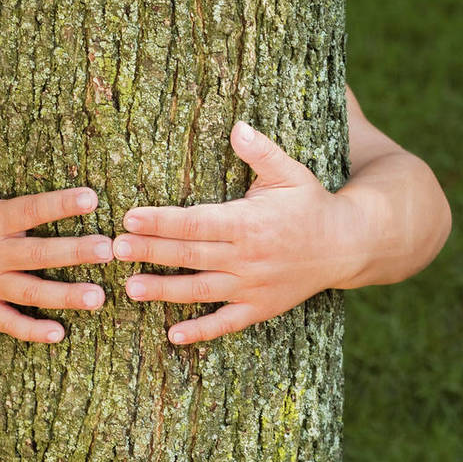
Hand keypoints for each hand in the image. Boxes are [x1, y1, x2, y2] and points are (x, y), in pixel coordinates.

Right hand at [0, 102, 112, 342]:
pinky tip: (60, 334)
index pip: (29, 210)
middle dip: (74, 253)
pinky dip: (31, 332)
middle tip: (109, 249)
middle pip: (37, 255)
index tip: (92, 196)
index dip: (60, 203)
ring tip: (99, 297)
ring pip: (29, 293)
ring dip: (64, 297)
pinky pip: (7, 323)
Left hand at [112, 120, 355, 345]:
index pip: (195, 221)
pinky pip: (226, 323)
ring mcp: (253, 287)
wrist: (348, 245)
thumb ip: (261, 151)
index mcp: (249, 222)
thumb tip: (237, 126)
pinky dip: (201, 331)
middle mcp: (247, 257)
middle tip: (114, 249)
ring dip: (164, 290)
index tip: (129, 217)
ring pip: (201, 290)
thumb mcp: (290, 172)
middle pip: (190, 254)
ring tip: (130, 288)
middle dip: (150, 251)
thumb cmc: (311, 203)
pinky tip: (173, 335)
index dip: (160, 220)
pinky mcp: (260, 308)